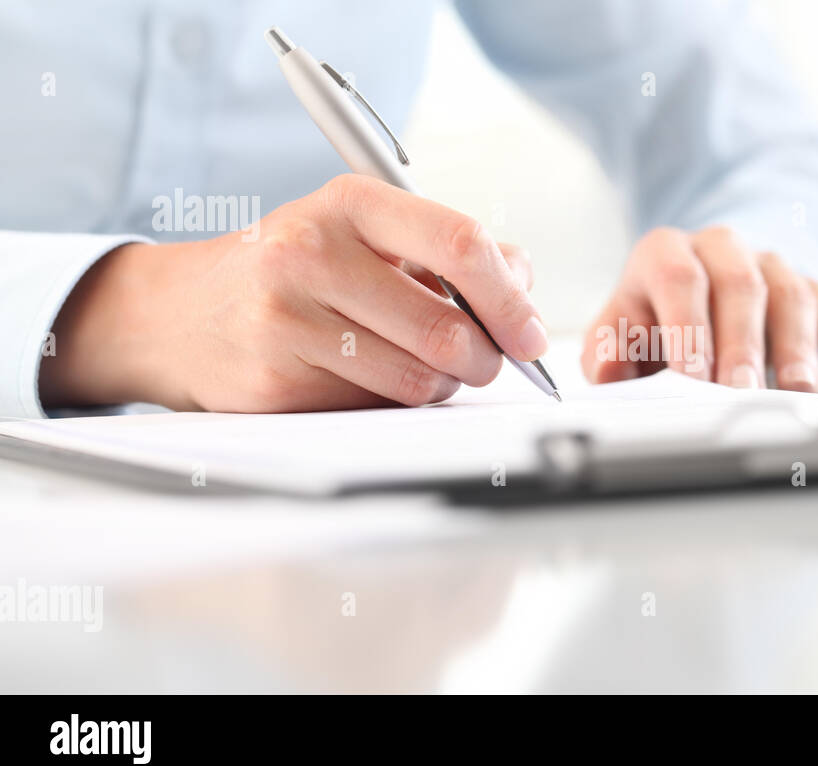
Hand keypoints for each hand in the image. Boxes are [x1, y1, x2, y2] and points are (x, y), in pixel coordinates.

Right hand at [40, 174, 544, 411]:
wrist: (180, 314)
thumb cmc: (295, 270)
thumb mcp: (365, 233)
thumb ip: (449, 251)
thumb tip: (522, 282)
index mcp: (351, 203)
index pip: (459, 244)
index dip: (510, 299)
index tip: (531, 335)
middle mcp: (313, 251)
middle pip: (447, 329)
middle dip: (484, 359)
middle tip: (484, 363)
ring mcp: (287, 316)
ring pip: (418, 378)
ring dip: (441, 385)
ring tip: (421, 367)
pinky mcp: (275, 377)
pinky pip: (375, 406)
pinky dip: (393, 402)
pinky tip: (368, 378)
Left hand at [581, 226, 817, 392]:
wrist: (703, 290)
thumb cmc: (656, 322)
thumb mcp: (621, 330)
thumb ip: (608, 350)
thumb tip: (608, 373)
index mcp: (668, 253)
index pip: (679, 279)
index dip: (687, 328)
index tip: (691, 379)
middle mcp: (724, 250)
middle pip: (740, 287)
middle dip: (742, 345)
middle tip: (741, 393)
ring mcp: (774, 267)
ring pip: (791, 297)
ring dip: (795, 348)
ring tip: (796, 392)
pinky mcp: (816, 291)